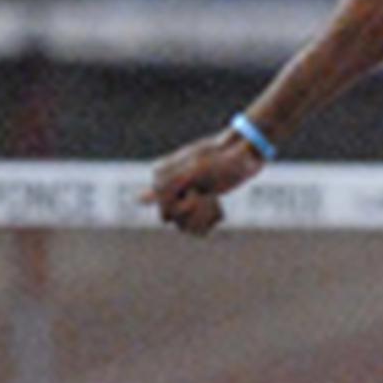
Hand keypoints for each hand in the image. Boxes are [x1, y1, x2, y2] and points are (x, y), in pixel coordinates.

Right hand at [145, 130, 264, 236]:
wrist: (246, 153)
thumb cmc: (222, 159)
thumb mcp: (196, 171)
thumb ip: (167, 186)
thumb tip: (136, 201)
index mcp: (161, 176)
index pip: (163, 208)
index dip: (182, 205)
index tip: (198, 190)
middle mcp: (169, 187)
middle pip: (172, 219)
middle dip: (194, 212)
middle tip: (211, 195)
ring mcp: (183, 196)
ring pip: (183, 226)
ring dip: (203, 217)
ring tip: (216, 202)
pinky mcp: (198, 206)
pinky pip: (194, 229)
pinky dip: (208, 222)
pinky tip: (218, 211)